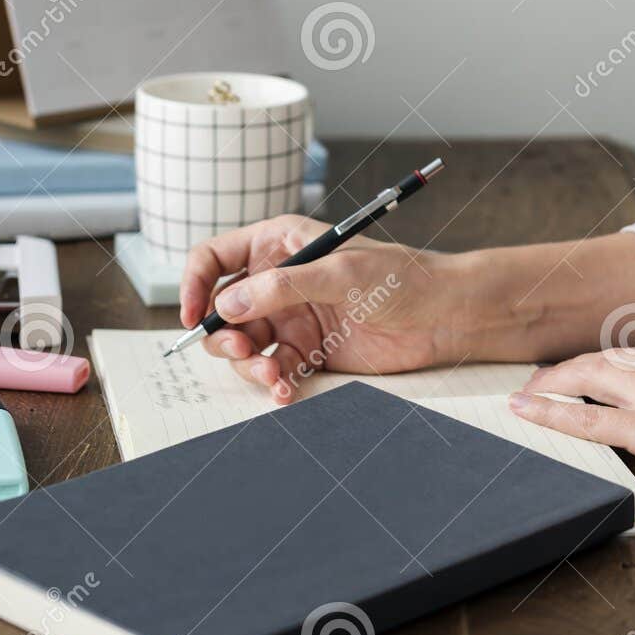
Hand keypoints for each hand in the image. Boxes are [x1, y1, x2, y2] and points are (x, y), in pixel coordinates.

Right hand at [179, 215, 464, 403]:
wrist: (443, 315)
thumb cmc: (401, 276)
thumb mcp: (341, 272)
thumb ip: (283, 287)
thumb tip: (228, 305)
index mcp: (278, 243)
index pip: (215, 258)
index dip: (194, 284)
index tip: (190, 317)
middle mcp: (278, 280)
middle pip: (220, 309)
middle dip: (221, 335)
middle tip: (241, 351)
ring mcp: (290, 317)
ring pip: (242, 345)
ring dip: (247, 365)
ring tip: (272, 375)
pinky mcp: (307, 351)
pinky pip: (271, 369)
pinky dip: (271, 383)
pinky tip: (285, 391)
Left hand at [508, 332, 634, 500]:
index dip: (606, 363)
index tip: (587, 370)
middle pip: (605, 358)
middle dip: (568, 369)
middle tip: (540, 378)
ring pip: (589, 379)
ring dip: (552, 385)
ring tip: (526, 393)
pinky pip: (589, 420)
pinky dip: (551, 413)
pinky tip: (527, 411)